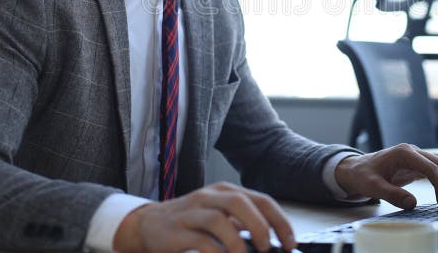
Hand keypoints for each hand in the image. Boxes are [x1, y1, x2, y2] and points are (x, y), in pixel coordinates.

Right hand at [113, 182, 295, 252]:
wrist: (147, 225)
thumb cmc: (190, 222)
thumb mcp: (219, 215)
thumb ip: (242, 224)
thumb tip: (273, 242)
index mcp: (225, 191)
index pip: (260, 199)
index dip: (279, 221)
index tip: (290, 243)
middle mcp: (209, 197)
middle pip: (239, 202)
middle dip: (259, 226)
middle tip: (267, 248)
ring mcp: (191, 212)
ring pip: (219, 219)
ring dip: (237, 242)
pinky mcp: (176, 232)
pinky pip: (200, 241)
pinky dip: (216, 252)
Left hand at [334, 143, 437, 209]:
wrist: (355, 169)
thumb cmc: (363, 175)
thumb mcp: (373, 186)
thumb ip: (391, 194)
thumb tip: (412, 204)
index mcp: (404, 153)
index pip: (430, 167)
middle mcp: (412, 152)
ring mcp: (415, 157)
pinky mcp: (415, 165)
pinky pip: (434, 171)